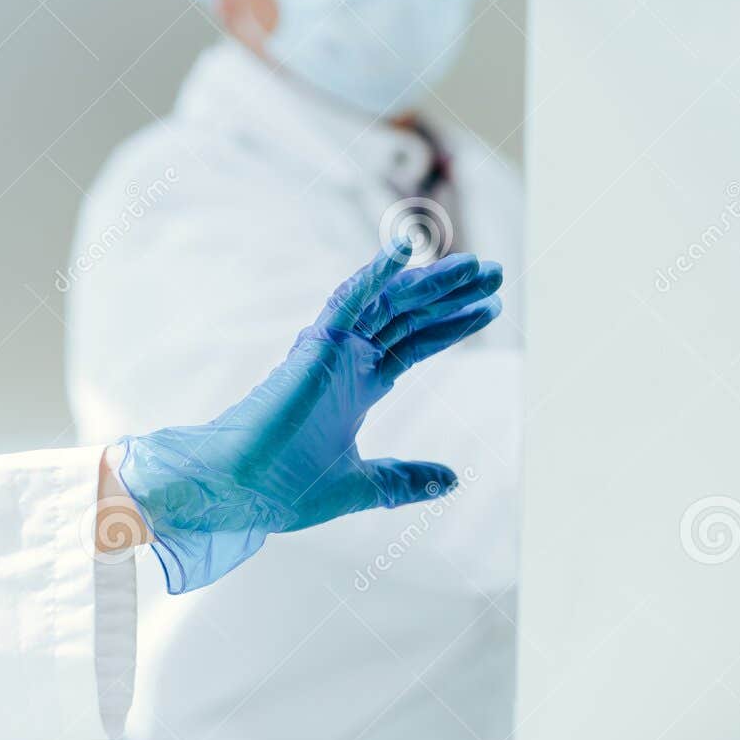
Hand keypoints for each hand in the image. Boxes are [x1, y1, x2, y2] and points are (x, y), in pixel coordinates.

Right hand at [118, 242, 502, 593]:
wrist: (243, 491)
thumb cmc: (286, 488)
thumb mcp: (364, 484)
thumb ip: (404, 478)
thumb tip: (451, 481)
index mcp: (357, 386)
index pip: (414, 343)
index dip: (452, 324)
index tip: (490, 308)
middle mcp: (348, 360)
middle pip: (411, 315)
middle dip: (453, 294)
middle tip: (496, 273)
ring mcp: (332, 349)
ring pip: (391, 302)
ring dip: (433, 281)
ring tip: (476, 265)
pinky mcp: (316, 345)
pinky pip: (350, 299)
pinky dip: (378, 272)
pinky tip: (407, 248)